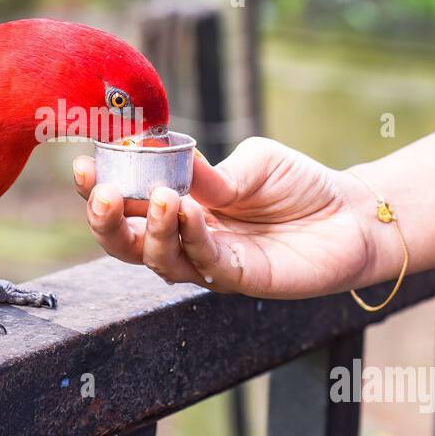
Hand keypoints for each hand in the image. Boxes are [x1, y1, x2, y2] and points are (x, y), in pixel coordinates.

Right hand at [71, 137, 382, 298]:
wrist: (351, 215)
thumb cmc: (299, 186)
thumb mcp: (251, 163)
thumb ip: (209, 170)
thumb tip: (164, 155)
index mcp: (179, 207)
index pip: (126, 204)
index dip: (99, 187)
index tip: (83, 163)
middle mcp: (185, 240)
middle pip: (126, 244)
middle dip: (105, 221)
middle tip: (101, 194)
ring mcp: (209, 263)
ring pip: (159, 260)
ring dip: (149, 230)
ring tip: (157, 197)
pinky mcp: (239, 279)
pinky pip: (204, 263)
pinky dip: (191, 237)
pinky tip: (186, 209)